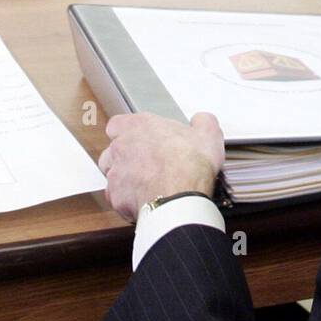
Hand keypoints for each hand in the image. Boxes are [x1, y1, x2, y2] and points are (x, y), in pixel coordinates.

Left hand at [98, 111, 223, 221]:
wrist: (180, 198)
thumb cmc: (189, 164)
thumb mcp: (208, 133)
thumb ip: (202, 121)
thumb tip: (201, 120)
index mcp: (140, 126)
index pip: (117, 124)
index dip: (127, 131)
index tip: (141, 137)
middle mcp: (122, 147)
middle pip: (112, 149)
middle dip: (125, 156)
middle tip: (147, 163)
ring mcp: (116, 173)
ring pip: (111, 173)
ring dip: (124, 177)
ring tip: (144, 183)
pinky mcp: (116, 197)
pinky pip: (116, 197)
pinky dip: (127, 199)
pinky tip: (144, 199)